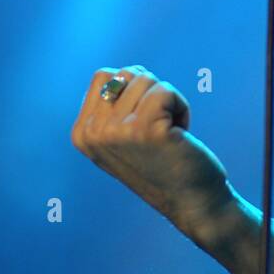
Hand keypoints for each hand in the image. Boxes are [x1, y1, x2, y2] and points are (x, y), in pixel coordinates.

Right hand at [71, 66, 233, 235]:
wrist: (191, 202)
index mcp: (82, 132)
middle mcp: (93, 132)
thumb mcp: (123, 138)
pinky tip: (179, 135)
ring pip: (148, 80)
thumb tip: (121, 72)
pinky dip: (181, 107)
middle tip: (159, 129)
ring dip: (169, 102)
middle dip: (151, 93)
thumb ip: (112, 107)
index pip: (104, 75)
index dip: (134, 91)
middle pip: (127, 73)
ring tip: (169, 134)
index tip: (142, 126)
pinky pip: (166, 91)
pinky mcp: (145, 129)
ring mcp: (116, 132)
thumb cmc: (163, 163)